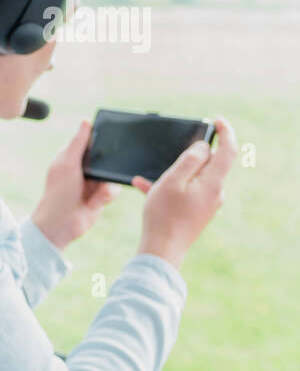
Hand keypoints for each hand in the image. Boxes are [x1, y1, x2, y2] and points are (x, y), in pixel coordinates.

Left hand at [31, 119, 116, 250]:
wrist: (62, 224)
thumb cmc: (59, 193)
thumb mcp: (68, 164)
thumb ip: (78, 143)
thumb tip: (85, 121)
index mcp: (70, 157)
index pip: (88, 141)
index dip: (99, 138)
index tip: (112, 135)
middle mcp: (81, 168)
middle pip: (104, 157)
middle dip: (107, 165)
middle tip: (100, 173)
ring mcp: (91, 182)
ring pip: (111, 174)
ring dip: (106, 185)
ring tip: (95, 194)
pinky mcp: (99, 195)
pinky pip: (113, 189)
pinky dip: (107, 195)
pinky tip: (95, 202)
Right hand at [132, 117, 236, 270]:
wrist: (162, 250)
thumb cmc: (164, 215)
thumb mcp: (172, 181)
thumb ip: (190, 160)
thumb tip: (204, 147)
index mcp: (212, 182)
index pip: (228, 150)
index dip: (226, 132)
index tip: (218, 120)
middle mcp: (215, 193)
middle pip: (209, 164)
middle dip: (190, 155)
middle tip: (171, 151)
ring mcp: (206, 204)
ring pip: (192, 179)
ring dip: (172, 173)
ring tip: (145, 177)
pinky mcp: (196, 212)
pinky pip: (184, 192)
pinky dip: (168, 187)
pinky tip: (143, 187)